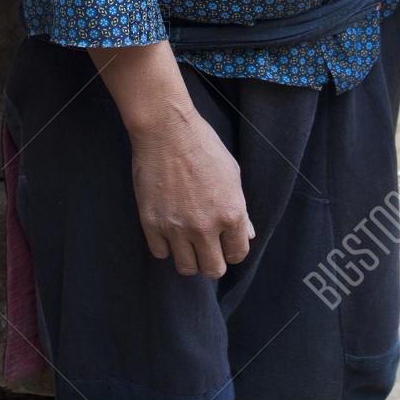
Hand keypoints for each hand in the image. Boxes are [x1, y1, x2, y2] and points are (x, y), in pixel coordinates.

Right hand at [129, 109, 254, 278]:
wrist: (166, 130)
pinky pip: (161, 253)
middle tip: (206, 246)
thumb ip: (241, 210)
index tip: (225, 242)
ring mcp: (177, 227)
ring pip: (186, 268)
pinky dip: (165, 245)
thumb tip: (247, 235)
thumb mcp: (232, 174)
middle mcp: (206, 226)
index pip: (238, 255)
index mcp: (232, 213)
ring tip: (186, 240)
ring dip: (189, 257)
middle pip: (213, 270)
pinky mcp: (152, 223)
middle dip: (212, 260)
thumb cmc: (203, 146)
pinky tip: (168, 228)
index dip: (232, 250)